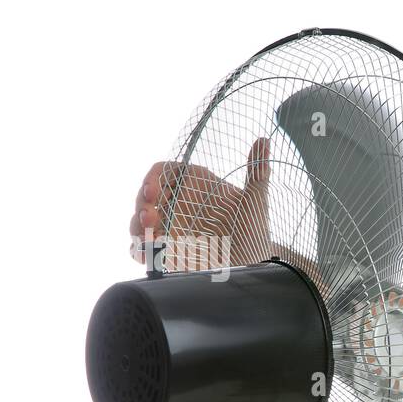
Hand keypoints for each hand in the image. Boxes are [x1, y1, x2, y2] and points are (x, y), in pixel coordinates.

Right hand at [129, 137, 272, 270]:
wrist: (253, 261)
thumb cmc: (252, 227)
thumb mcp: (255, 200)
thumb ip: (257, 171)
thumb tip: (264, 140)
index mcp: (192, 182)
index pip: (163, 172)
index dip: (152, 179)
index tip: (151, 192)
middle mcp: (177, 201)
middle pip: (145, 197)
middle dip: (142, 207)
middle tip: (150, 219)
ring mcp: (169, 225)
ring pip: (139, 222)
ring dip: (138, 229)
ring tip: (149, 240)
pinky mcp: (167, 248)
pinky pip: (144, 248)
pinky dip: (141, 250)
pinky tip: (148, 254)